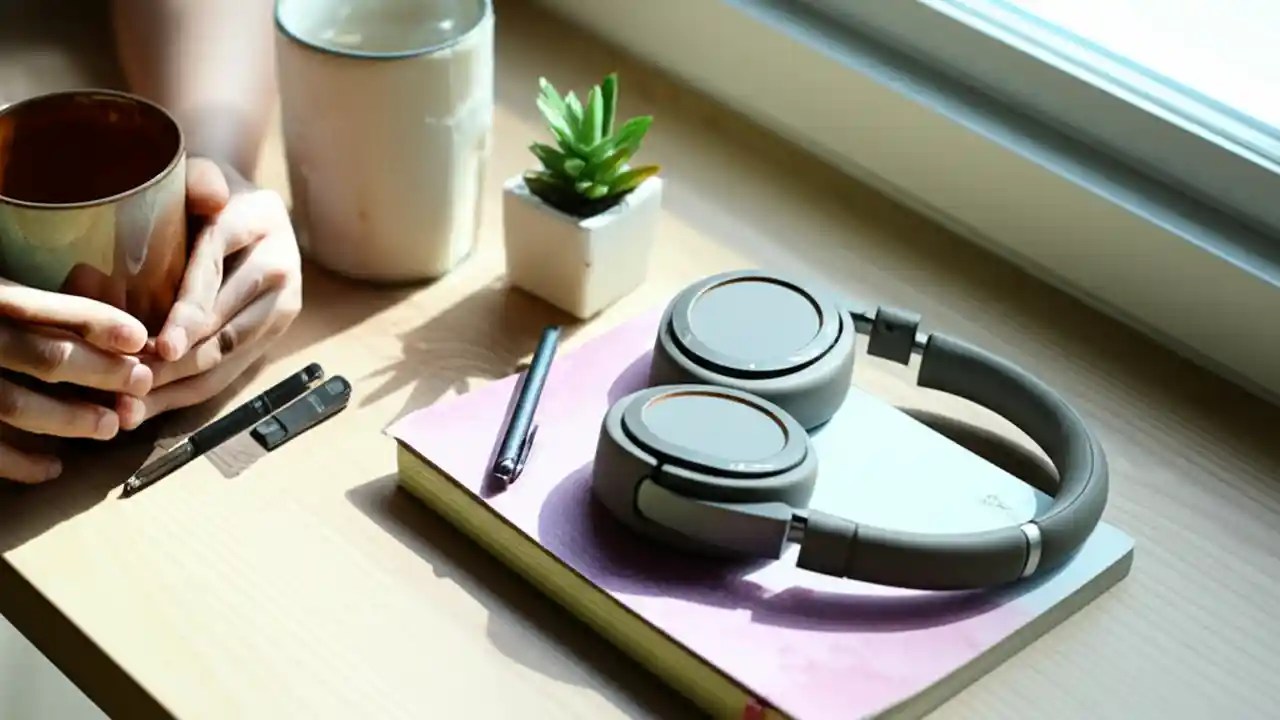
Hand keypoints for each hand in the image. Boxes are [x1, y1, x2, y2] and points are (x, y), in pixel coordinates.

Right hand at [0, 279, 151, 482]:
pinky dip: (20, 463)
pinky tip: (54, 468)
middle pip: (43, 356)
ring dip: (69, 419)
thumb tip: (110, 329)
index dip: (94, 320)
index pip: (41, 308)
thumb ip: (28, 306)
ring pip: (14, 405)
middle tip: (141, 383)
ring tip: (110, 427)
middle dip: (99, 372)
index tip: (140, 337)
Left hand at [120, 158, 301, 429]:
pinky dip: (186, 394)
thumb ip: (200, 179)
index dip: (189, 311)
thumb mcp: (200, 173)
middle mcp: (282, 270)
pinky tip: (149, 409)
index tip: (161, 345)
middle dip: (175, 364)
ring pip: (227, 359)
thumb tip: (211, 199)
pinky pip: (228, 373)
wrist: (242, 204)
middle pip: (226, 328)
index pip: (217, 271)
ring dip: (177, 389)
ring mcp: (281, 308)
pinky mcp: (270, 336)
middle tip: (129, 388)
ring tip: (131, 411)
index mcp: (261, 223)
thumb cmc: (203, 189)